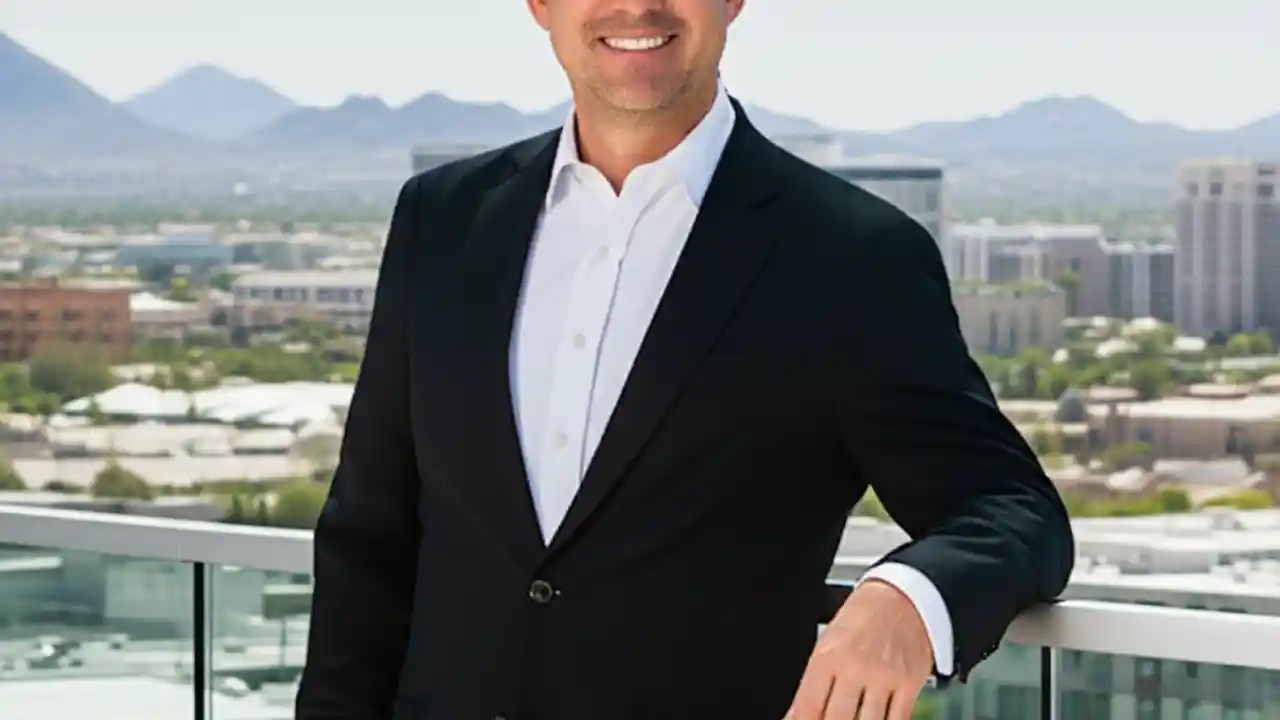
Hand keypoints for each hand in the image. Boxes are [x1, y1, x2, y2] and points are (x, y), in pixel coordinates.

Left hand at [783, 580, 932, 719]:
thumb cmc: (860, 621)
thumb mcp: (826, 645)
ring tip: (851, 718)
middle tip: (830, 718)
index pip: (808, 708)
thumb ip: (811, 687)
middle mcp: (855, 667)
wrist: (901, 597)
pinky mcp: (909, 684)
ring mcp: (884, 677)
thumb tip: (795, 717)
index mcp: (828, 656)